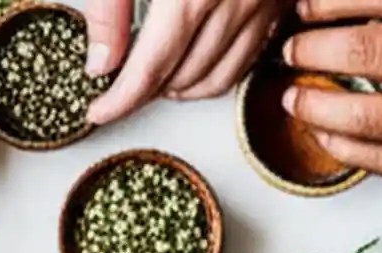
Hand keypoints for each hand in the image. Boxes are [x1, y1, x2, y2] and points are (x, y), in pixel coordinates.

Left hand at [85, 0, 289, 123]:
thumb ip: (109, 9)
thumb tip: (101, 66)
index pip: (150, 67)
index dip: (122, 98)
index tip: (100, 112)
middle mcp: (236, 1)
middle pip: (184, 77)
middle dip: (148, 90)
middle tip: (121, 83)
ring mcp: (265, 3)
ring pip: (220, 77)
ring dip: (182, 87)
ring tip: (155, 76)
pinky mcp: (282, 2)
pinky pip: (249, 58)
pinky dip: (216, 72)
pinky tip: (193, 60)